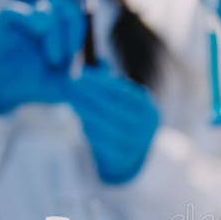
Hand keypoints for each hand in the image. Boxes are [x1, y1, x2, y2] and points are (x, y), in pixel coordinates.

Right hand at [0, 0, 100, 113]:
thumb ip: (85, 78)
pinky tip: (38, 33)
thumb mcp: (64, 86)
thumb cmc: (32, 85)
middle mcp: (43, 18)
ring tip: (53, 61)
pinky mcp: (6, 20)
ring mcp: (25, 17)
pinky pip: (24, 13)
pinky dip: (36, 23)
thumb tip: (107, 70)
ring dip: (58, 39)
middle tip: (67, 58)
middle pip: (66, 4)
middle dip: (75, 31)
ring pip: (51, 11)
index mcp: (58, 28)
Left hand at [68, 63, 159, 183]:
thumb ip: (110, 82)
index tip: (82, 72)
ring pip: (107, 126)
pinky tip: (82, 122)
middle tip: (71, 85)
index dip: (103, 81)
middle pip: (115, 108)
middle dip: (90, 95)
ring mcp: (137, 145)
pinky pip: (103, 143)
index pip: (125, 92)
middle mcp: (147, 128)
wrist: (130, 157)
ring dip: (87, 112)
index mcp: (149, 109)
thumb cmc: (122, 120)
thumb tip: (98, 61)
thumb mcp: (122, 101)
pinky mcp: (123, 158)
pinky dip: (91, 131)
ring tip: (74, 102)